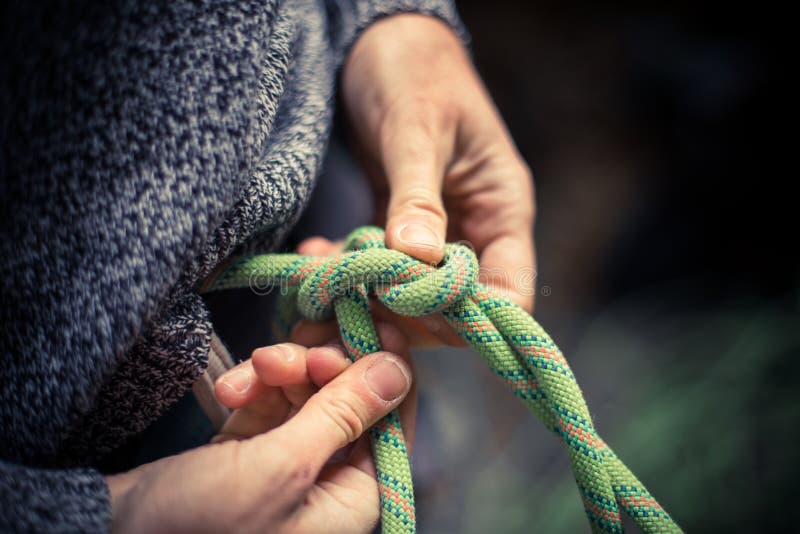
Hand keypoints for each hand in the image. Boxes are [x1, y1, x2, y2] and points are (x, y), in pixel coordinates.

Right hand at [107, 341, 412, 532]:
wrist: (112, 532)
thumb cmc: (199, 523)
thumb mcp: (281, 465)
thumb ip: (343, 415)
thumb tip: (399, 369)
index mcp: (354, 498)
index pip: (394, 419)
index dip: (384, 366)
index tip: (367, 319)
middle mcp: (331, 482)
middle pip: (351, 398)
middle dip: (320, 366)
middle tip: (292, 350)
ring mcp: (292, 463)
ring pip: (309, 391)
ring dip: (282, 372)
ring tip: (252, 370)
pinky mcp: (256, 449)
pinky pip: (274, 400)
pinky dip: (256, 387)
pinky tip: (230, 389)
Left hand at [342, 14, 536, 320]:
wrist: (383, 43)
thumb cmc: (414, 71)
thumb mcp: (416, 129)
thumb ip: (417, 196)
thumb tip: (418, 261)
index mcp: (502, 208)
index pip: (509, 292)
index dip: (468, 317)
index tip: (409, 310)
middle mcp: (475, 228)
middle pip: (456, 306)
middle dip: (405, 314)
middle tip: (349, 305)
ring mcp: (438, 230)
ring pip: (413, 293)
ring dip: (369, 297)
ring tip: (323, 282)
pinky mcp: (399, 225)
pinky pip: (382, 268)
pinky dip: (351, 273)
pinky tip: (317, 260)